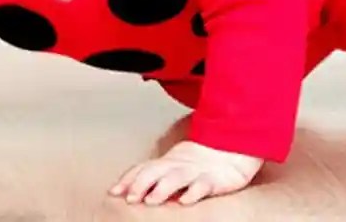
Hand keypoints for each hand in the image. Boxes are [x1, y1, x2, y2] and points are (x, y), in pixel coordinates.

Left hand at [108, 140, 262, 205]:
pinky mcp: (214, 179)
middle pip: (155, 171)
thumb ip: (156, 175)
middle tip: (130, 198)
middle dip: (141, 184)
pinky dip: (193, 192)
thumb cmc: (200, 160)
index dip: (128, 179)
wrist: (232, 145)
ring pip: (176, 178)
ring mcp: (195, 171)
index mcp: (167, 162)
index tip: (113, 192)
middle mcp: (178, 166)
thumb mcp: (175, 165)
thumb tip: (130, 190)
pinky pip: (203, 185)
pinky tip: (185, 201)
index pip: (143, 168)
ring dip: (162, 189)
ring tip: (152, 200)